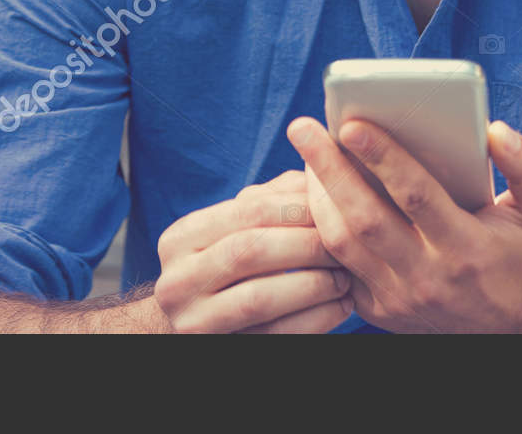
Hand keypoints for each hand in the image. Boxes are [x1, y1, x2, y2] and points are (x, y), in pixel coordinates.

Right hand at [153, 168, 354, 332]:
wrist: (201, 325)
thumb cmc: (230, 266)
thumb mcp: (238, 228)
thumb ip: (274, 198)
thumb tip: (320, 172)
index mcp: (181, 237)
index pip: (247, 210)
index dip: (298, 207)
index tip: (338, 207)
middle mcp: (176, 280)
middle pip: (250, 251)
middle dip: (307, 246)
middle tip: (346, 245)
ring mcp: (192, 321)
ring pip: (259, 298)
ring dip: (313, 285)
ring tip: (345, 277)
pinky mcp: (216, 350)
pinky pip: (273, 336)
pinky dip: (315, 320)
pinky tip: (340, 307)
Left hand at [287, 116, 521, 332]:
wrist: (510, 324)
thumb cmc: (520, 250)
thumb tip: (495, 130)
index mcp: (467, 248)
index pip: (417, 196)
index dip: (383, 158)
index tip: (351, 122)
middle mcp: (428, 277)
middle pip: (364, 220)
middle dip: (329, 170)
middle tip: (303, 127)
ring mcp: (397, 298)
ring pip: (341, 244)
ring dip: (317, 196)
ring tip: (307, 153)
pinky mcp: (377, 310)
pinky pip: (337, 266)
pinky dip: (320, 226)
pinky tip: (314, 191)